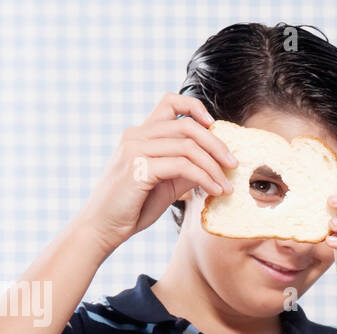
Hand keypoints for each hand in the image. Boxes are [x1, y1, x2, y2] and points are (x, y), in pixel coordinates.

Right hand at [75, 92, 236, 254]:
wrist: (102, 228)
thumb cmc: (132, 207)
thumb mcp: (164, 183)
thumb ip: (184, 169)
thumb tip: (214, 163)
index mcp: (140, 134)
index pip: (170, 102)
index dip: (195, 107)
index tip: (214, 126)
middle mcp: (136, 135)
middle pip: (187, 126)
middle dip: (217, 145)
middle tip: (234, 164)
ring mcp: (135, 150)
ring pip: (188, 147)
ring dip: (214, 167)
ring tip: (227, 186)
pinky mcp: (138, 168)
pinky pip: (182, 166)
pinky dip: (204, 178)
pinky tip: (214, 191)